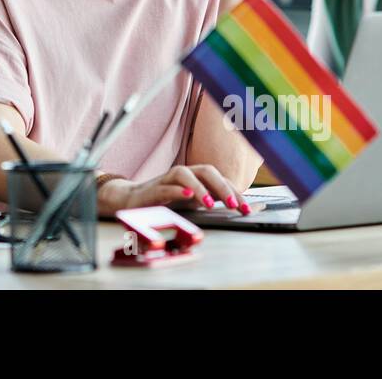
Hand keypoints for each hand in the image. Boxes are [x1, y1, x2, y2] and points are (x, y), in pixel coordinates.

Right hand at [99, 164, 250, 215]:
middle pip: (206, 171)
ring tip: (210, 203)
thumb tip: (245, 205)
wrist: (134, 200)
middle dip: (222, 187)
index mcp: (196, 177)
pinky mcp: (154, 189)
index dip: (235, 192)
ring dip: (200, 188)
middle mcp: (184, 174)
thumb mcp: (195, 201)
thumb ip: (216, 200)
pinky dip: (177, 190)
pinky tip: (187, 196)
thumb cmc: (168, 200)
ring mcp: (168, 180)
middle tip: (233, 205)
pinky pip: (166, 186)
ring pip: (185, 174)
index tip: (247, 210)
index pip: (220, 179)